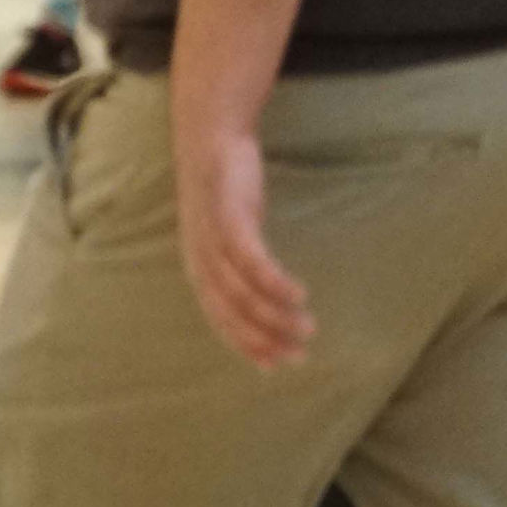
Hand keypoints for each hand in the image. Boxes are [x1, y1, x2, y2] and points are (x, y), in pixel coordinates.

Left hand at [176, 125, 314, 369]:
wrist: (210, 139)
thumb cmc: (225, 194)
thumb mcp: (226, 235)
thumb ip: (238, 267)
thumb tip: (264, 300)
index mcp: (198, 267)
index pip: (219, 317)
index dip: (245, 344)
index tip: (274, 367)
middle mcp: (200, 258)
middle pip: (230, 311)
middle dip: (263, 338)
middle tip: (298, 356)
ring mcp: (212, 238)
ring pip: (242, 290)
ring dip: (275, 314)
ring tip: (308, 328)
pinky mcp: (229, 217)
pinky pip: (251, 258)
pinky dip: (273, 281)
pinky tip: (298, 295)